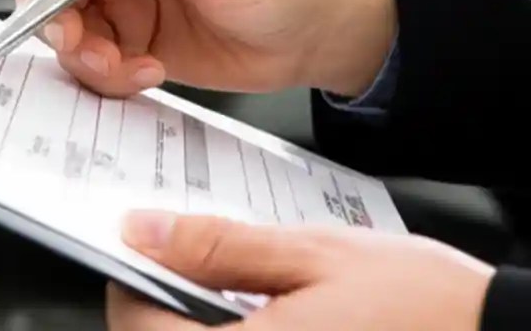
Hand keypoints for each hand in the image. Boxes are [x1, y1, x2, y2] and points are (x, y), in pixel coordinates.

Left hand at [106, 210, 494, 329]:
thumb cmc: (424, 306)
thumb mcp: (313, 254)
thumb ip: (218, 246)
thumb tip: (144, 232)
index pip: (137, 330)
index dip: (128, 288)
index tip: (137, 253)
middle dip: (163, 310)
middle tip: (185, 264)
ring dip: (198, 326)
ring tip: (233, 285)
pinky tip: (266, 316)